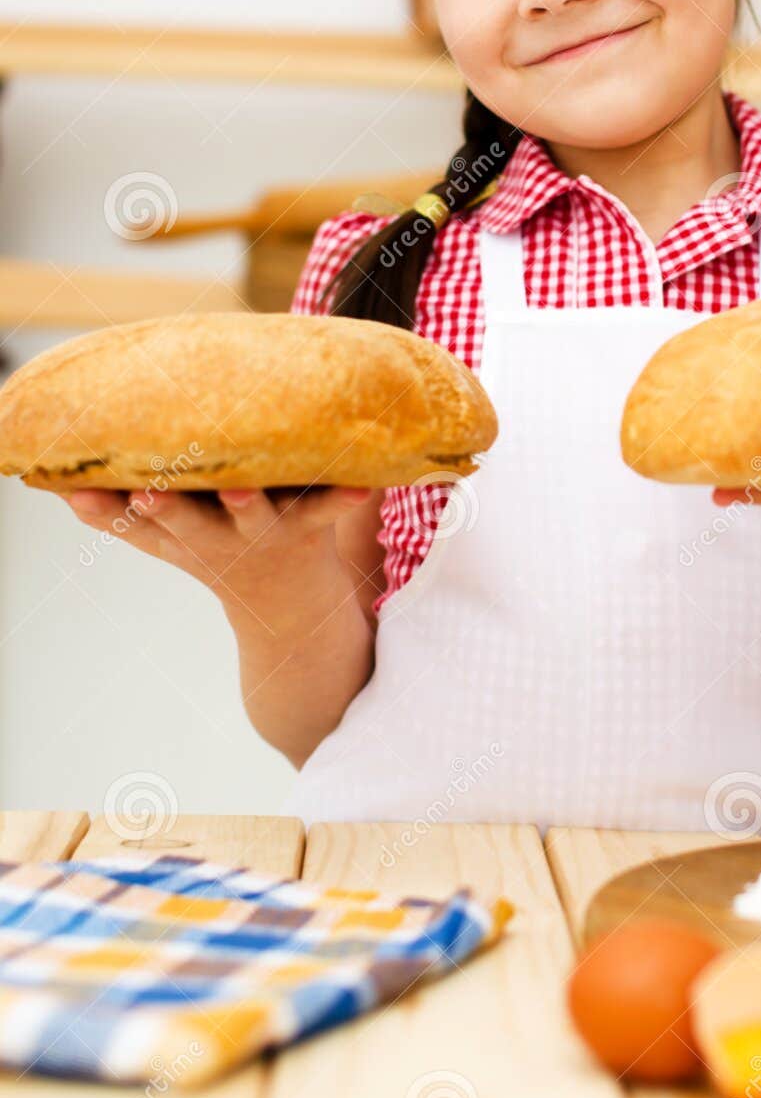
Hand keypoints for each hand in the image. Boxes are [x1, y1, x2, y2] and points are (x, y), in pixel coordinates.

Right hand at [42, 484, 375, 603]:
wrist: (291, 615)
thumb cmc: (220, 554)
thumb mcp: (165, 543)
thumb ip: (117, 515)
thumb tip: (58, 482)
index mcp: (179, 535)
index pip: (135, 520)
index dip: (109, 507)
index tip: (81, 489)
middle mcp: (217, 537)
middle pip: (186, 523)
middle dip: (166, 507)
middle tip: (150, 490)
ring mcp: (264, 534)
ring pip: (253, 517)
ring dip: (246, 504)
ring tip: (242, 488)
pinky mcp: (312, 530)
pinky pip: (329, 511)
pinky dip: (345, 499)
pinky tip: (364, 486)